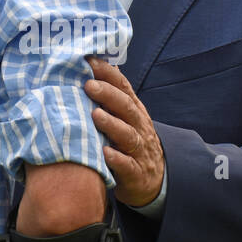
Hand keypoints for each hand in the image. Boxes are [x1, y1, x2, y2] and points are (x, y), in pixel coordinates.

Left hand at [85, 57, 164, 208]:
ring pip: (127, 135)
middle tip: (88, 85)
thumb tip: (99, 63)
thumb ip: (113, 94)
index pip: (123, 87)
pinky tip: (104, 153)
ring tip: (94, 115)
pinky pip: (128, 165)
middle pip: (126, 107)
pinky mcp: (136, 173)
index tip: (89, 61)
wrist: (153, 180)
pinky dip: (117, 159)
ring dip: (111, 124)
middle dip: (108, 94)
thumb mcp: (125, 117)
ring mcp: (139, 150)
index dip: (107, 73)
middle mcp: (138, 127)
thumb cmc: (130, 141)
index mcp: (134, 110)